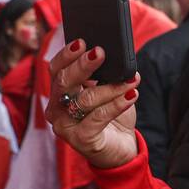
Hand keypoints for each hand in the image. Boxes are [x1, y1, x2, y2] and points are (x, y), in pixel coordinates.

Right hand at [45, 39, 140, 168]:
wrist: (121, 148)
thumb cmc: (112, 115)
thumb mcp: (108, 90)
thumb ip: (104, 74)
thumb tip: (112, 54)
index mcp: (60, 93)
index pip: (56, 69)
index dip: (66, 54)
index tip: (82, 41)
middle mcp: (56, 110)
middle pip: (64, 82)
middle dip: (83, 65)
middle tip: (101, 52)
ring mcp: (66, 127)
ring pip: (86, 99)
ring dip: (111, 86)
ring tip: (132, 79)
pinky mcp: (81, 140)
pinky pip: (99, 117)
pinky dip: (117, 103)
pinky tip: (132, 94)